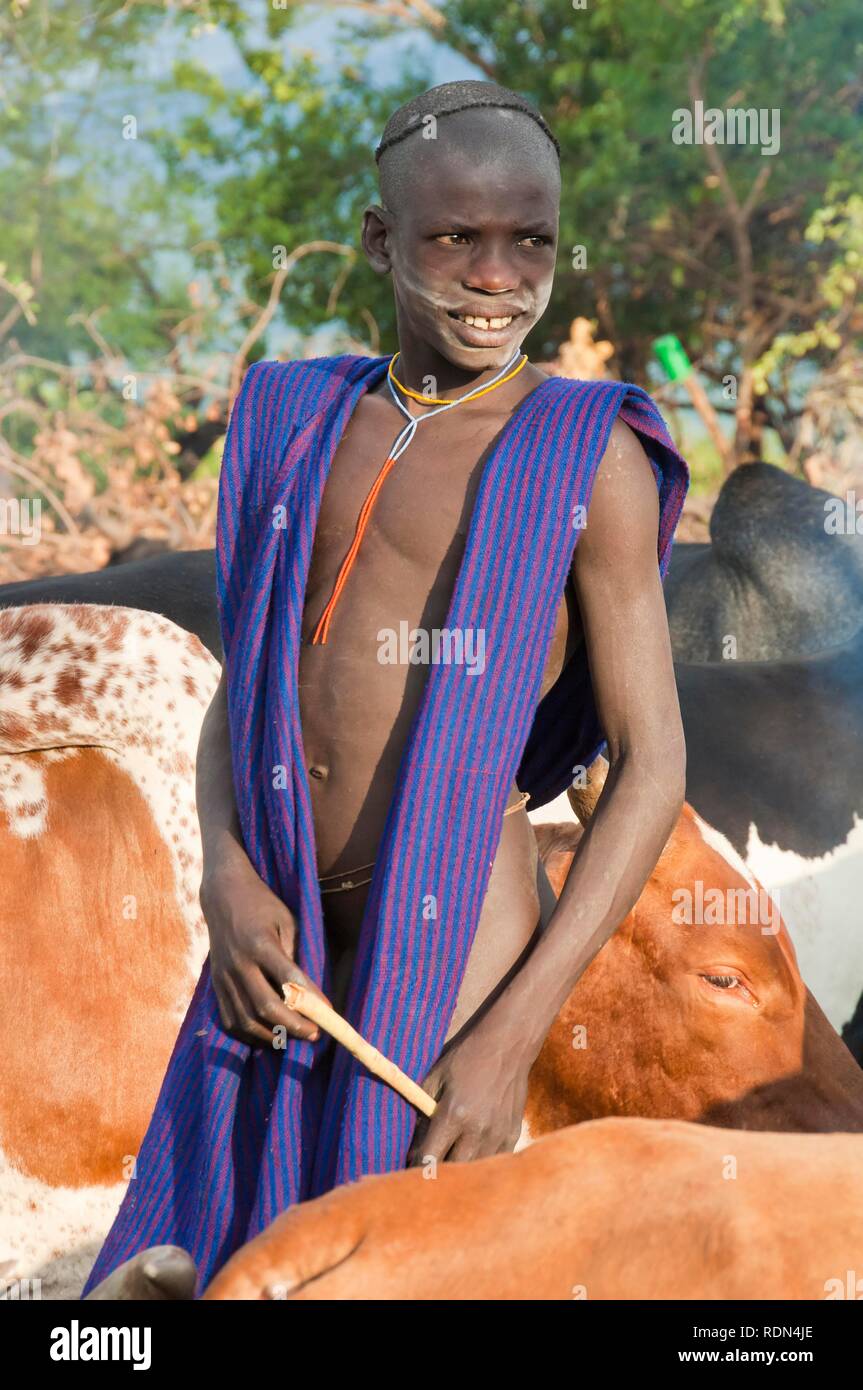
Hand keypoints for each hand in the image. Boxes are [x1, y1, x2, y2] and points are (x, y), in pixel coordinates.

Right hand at [199, 857, 327, 1048]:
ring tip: (292, 1037)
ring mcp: (223, 977)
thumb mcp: (286, 921)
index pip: (288, 980)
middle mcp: (239, 964)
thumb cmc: (262, 906)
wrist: (222, 895)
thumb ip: (294, 955)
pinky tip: (267, 1035)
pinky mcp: (215, 985)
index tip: (327, 1014)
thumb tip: (308, 993)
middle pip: (265, 1007)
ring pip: (246, 1020)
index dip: (309, 1002)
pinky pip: (230, 1020)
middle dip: (293, 1026)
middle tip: (314, 1034)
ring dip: (271, 1036)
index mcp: (260, 944)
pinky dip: (249, 1035)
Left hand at [406, 1020, 531, 1166]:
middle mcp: (477, 1130)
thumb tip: (413, 1142)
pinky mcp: (512, 1135)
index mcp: (454, 1114)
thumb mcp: (435, 1077)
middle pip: (452, 1172)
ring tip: (449, 1166)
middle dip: (436, 1175)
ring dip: (460, 1171)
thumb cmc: (466, 1057)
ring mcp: (498, 1135)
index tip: (409, 1168)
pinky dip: (480, 1164)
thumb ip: (422, 1110)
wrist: (508, 1045)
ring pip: (474, 1171)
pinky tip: (471, 1155)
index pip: (429, 1159)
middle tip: (425, 1174)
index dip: (416, 1169)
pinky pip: (493, 1162)